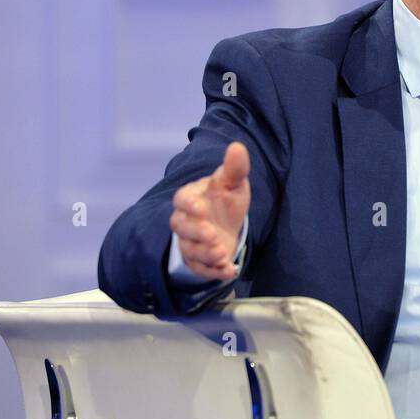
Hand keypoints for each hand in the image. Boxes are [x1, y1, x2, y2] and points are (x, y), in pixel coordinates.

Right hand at [169, 141, 250, 280]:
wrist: (228, 221)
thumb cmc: (225, 198)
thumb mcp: (233, 182)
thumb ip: (234, 168)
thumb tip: (238, 147)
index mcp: (191, 198)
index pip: (181, 200)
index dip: (188, 205)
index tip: (200, 208)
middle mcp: (186, 221)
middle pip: (181, 228)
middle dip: (196, 233)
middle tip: (213, 235)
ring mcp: (190, 242)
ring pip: (190, 250)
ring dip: (205, 254)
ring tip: (222, 252)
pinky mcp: (199, 260)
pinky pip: (201, 269)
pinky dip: (214, 272)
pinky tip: (229, 271)